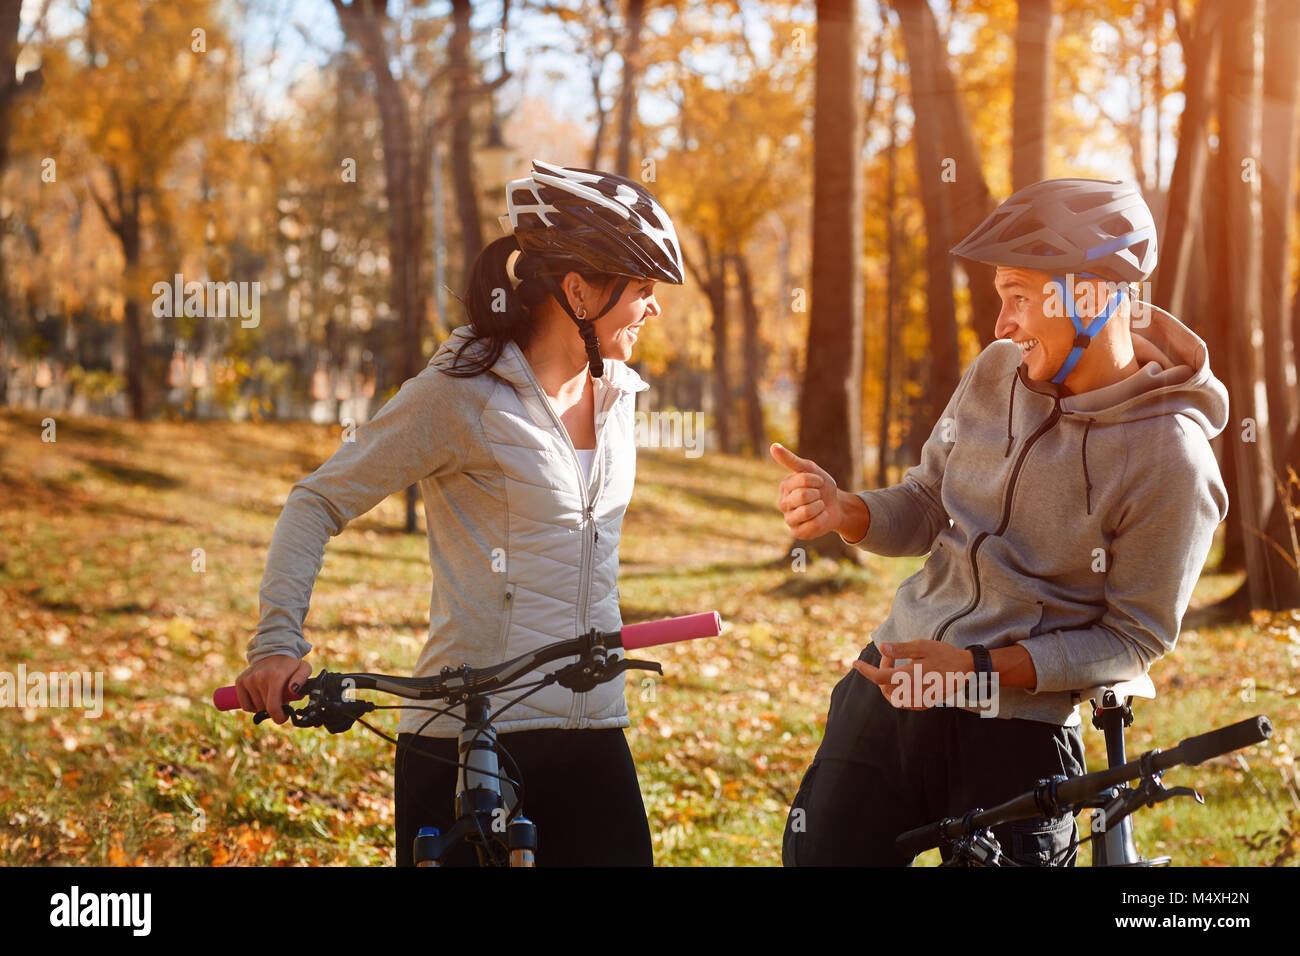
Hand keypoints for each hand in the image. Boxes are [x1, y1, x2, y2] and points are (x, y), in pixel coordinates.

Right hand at [235, 654, 310, 724]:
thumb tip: (293, 689)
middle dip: (274, 710)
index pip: (273, 707)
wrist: (275, 652)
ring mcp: (248, 679)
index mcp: (276, 676)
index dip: (278, 717)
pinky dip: (252, 707)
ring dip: (264, 707)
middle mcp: (260, 678)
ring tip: (271, 696)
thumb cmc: (291, 665)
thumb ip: (302, 679)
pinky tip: (260, 698)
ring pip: (255, 708)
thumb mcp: (304, 669)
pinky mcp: (240, 681)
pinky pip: (245, 705)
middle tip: (280, 700)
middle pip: (265, 709)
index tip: (283, 717)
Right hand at [771, 443, 842, 538]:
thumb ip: (790, 460)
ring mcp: (789, 520)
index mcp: (784, 487)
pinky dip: (822, 519)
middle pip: (803, 496)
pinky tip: (820, 517)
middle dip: (818, 494)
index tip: (818, 482)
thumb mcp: (809, 469)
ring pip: (807, 511)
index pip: (802, 481)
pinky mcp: (798, 533)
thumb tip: (773, 446)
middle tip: (818, 496)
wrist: (836, 505)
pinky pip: (813, 525)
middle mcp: (783, 504)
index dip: (816, 480)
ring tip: (819, 507)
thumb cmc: (821, 486)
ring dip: (820, 507)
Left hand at [852, 641, 975, 709]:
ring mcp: (919, 701)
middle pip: (884, 686)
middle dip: (881, 670)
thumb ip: (901, 648)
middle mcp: (913, 691)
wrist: (965, 669)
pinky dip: (897, 691)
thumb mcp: (922, 646)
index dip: (865, 671)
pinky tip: (903, 677)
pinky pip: (903, 701)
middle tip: (891, 654)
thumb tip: (881, 647)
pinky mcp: (924, 704)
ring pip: (892, 696)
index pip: (880, 677)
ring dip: (888, 682)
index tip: (855, 663)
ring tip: (897, 664)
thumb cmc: (943, 654)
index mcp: (911, 676)